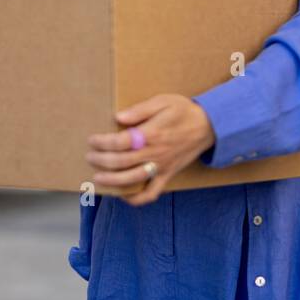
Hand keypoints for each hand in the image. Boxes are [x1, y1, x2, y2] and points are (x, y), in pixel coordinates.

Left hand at [85, 94, 214, 206]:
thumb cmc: (183, 111)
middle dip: (101, 161)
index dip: (102, 143)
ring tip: (98, 178)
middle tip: (90, 157)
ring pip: (132, 180)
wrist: (209, 126)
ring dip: (112, 181)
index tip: (92, 140)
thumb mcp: (162, 101)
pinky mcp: (167, 175)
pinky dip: (136, 198)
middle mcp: (155, 153)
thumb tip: (118, 117)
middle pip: (122, 162)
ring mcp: (161, 166)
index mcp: (152, 133)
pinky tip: (124, 195)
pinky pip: (151, 193)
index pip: (120, 142)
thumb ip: (140, 110)